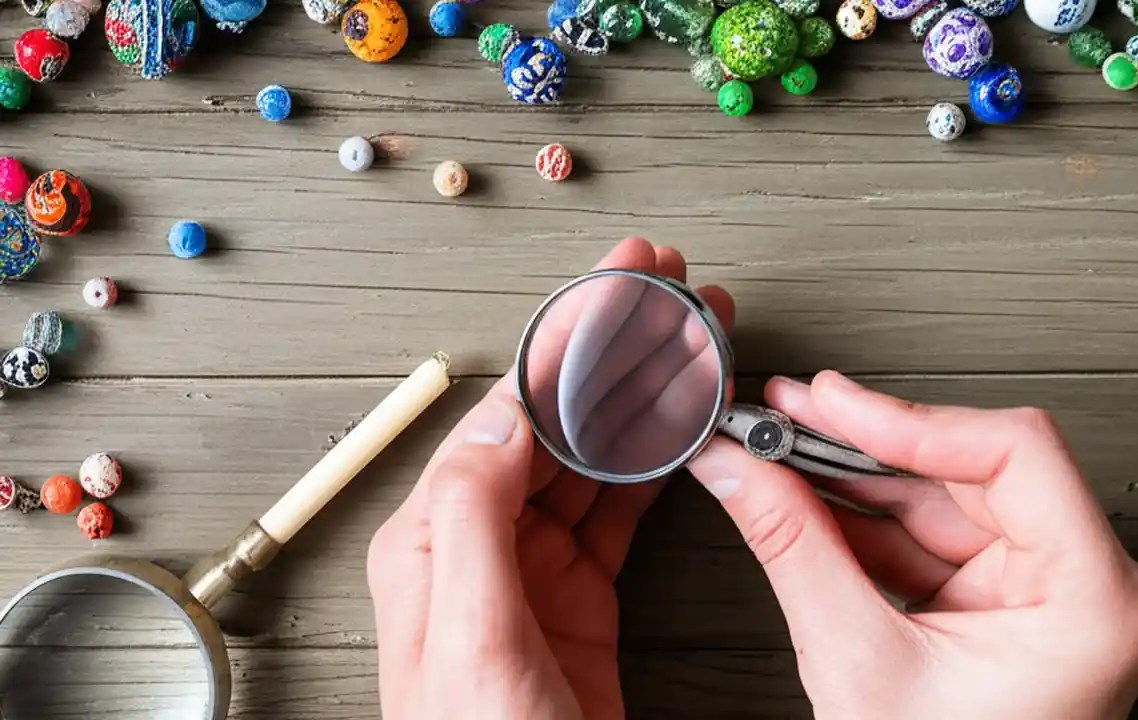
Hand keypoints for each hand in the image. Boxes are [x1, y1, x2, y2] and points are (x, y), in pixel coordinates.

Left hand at [367, 238, 734, 719]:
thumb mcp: (469, 635)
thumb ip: (475, 516)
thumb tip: (500, 411)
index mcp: (436, 535)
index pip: (509, 410)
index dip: (567, 338)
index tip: (616, 285)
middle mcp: (482, 539)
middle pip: (556, 419)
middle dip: (614, 347)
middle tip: (667, 287)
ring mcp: (535, 568)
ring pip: (595, 457)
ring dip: (641, 394)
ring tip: (688, 338)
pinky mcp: (580, 599)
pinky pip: (619, 511)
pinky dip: (654, 462)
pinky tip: (681, 424)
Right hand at [688, 371, 1137, 719]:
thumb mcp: (858, 663)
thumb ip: (793, 548)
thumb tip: (741, 470)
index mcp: (1093, 600)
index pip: (1016, 454)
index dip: (911, 419)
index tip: (832, 405)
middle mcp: (1083, 583)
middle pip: (969, 469)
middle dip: (863, 444)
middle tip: (787, 415)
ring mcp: (1044, 589)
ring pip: (939, 495)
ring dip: (852, 476)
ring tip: (778, 451)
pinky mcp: (1002, 598)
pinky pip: (928, 534)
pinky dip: (862, 518)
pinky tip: (806, 496)